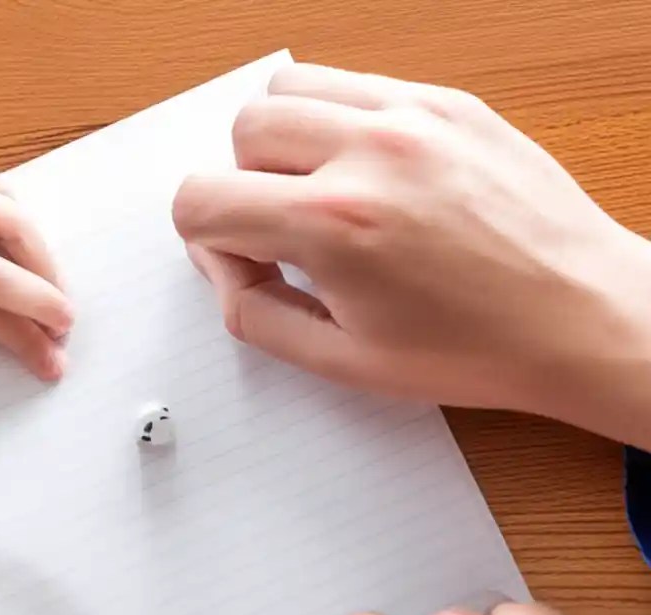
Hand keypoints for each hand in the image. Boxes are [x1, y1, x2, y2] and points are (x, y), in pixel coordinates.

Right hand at [172, 64, 650, 419]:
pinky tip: (369, 172)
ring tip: (323, 190)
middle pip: (241, 132)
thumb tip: (221, 264)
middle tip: (288, 232)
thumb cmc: (476, 347)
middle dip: (245, 186)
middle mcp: (369, 153)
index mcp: (334, 225)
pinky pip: (354, 83)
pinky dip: (339, 121)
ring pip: (289, 88)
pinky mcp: (449, 102)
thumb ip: (254, 313)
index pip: (201, 198)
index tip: (249, 265)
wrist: (583, 316)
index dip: (206, 242)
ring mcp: (413, 117)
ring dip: (285, 140)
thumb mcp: (342, 361)